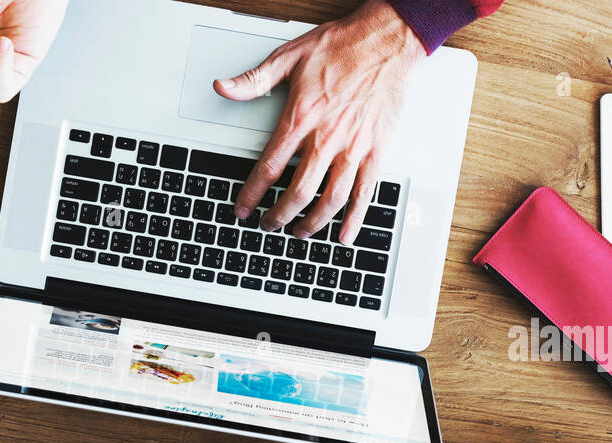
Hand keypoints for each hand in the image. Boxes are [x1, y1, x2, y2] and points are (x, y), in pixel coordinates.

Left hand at [214, 0, 424, 243]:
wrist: (388, 38)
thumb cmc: (342, 46)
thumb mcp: (291, 55)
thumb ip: (254, 79)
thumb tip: (223, 87)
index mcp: (301, 117)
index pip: (269, 167)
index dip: (251, 194)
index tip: (243, 208)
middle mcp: (327, 137)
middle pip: (297, 192)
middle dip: (279, 216)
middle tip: (269, 225)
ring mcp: (354, 147)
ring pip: (330, 199)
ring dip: (312, 223)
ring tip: (299, 232)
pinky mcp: (376, 149)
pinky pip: (365, 193)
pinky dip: (354, 219)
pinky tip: (343, 236)